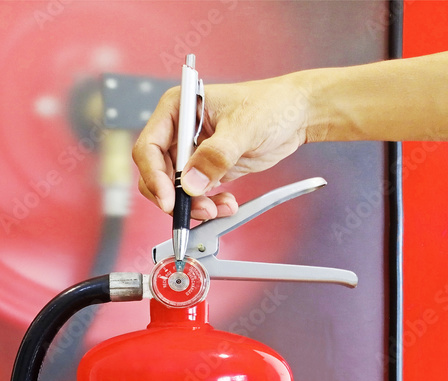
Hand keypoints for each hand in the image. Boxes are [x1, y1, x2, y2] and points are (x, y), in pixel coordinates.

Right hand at [132, 75, 310, 219]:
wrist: (298, 114)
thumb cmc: (272, 104)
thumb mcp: (243, 127)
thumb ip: (216, 155)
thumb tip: (191, 183)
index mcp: (178, 109)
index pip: (149, 148)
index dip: (154, 176)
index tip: (169, 199)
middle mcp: (179, 131)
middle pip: (157, 173)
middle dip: (174, 196)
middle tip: (196, 209)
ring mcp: (191, 152)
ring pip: (175, 189)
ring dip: (193, 205)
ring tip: (218, 209)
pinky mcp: (206, 169)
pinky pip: (195, 195)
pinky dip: (207, 205)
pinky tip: (226, 204)